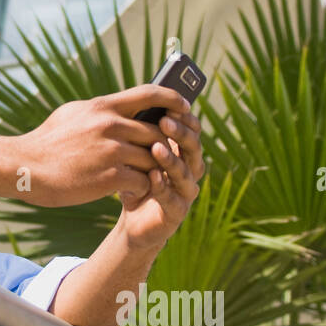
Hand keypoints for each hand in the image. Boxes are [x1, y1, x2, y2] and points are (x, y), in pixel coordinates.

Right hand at [18, 86, 198, 207]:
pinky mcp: (110, 177)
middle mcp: (111, 125)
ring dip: (155, 168)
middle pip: (159, 132)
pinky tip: (133, 190)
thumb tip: (119, 108)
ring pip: (154, 158)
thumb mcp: (72, 115)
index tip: (185, 106)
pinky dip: (143, 187)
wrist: (24, 168)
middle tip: (170, 154)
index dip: (173, 99)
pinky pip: (144, 181)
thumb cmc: (45, 143)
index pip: (150, 94)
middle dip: (168, 145)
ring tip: (151, 175)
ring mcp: (112, 151)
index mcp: (102, 106)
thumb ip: (99, 111)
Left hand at [116, 111, 204, 251]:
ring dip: (171, 160)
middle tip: (165, 121)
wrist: (133, 219)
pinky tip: (153, 177)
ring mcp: (185, 192)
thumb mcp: (135, 154)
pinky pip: (173, 198)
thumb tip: (132, 105)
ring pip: (186, 173)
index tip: (171, 105)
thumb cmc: (135, 180)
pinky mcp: (176, 213)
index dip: (184, 118)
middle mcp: (190, 170)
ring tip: (156, 148)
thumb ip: (139, 135)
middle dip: (181, 134)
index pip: (192, 130)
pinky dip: (163, 186)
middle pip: (193, 148)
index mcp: (183, 152)